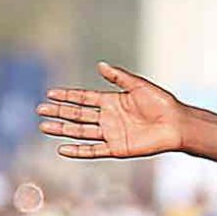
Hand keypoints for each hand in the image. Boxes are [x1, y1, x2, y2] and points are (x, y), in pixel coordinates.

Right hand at [39, 62, 184, 158]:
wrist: (176, 125)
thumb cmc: (161, 103)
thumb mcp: (139, 86)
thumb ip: (118, 77)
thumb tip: (100, 64)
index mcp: (112, 101)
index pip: (84, 98)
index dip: (67, 96)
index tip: (50, 94)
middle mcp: (109, 118)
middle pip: (78, 115)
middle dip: (59, 112)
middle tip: (40, 110)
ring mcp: (112, 134)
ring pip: (81, 132)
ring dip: (63, 130)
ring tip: (44, 126)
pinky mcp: (117, 148)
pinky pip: (93, 150)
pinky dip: (78, 151)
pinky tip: (62, 149)